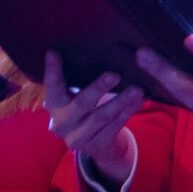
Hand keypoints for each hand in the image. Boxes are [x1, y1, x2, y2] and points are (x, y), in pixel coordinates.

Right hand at [44, 53, 141, 182]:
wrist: (96, 144)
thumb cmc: (86, 109)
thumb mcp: (76, 95)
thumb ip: (77, 78)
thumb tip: (86, 46)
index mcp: (54, 105)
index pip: (51, 87)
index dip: (52, 71)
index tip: (53, 52)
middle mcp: (61, 122)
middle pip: (81, 103)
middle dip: (98, 88)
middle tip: (115, 75)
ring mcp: (77, 137)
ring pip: (102, 116)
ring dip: (121, 101)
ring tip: (138, 89)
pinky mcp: (96, 145)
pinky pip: (116, 125)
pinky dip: (129, 111)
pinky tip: (140, 101)